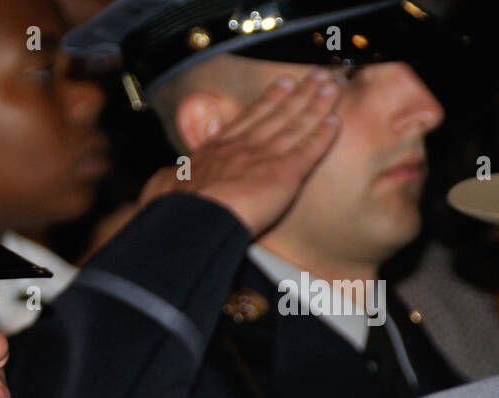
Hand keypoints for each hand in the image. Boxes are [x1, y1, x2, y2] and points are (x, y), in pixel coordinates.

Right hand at [139, 69, 342, 235]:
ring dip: (316, 105)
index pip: (247, 121)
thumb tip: (165, 176)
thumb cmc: (173, 209)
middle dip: (298, 94)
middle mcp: (243, 147)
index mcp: (216, 151)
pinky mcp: (285, 173)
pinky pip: (309, 151)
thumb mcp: (162, 187)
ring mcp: (265, 157)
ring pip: (296, 125)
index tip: (282, 85)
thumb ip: (170, 178)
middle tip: (313, 77)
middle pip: (276, 114)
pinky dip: (323, 136)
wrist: (191, 219)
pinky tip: (335, 123)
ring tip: (331, 88)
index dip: (268, 101)